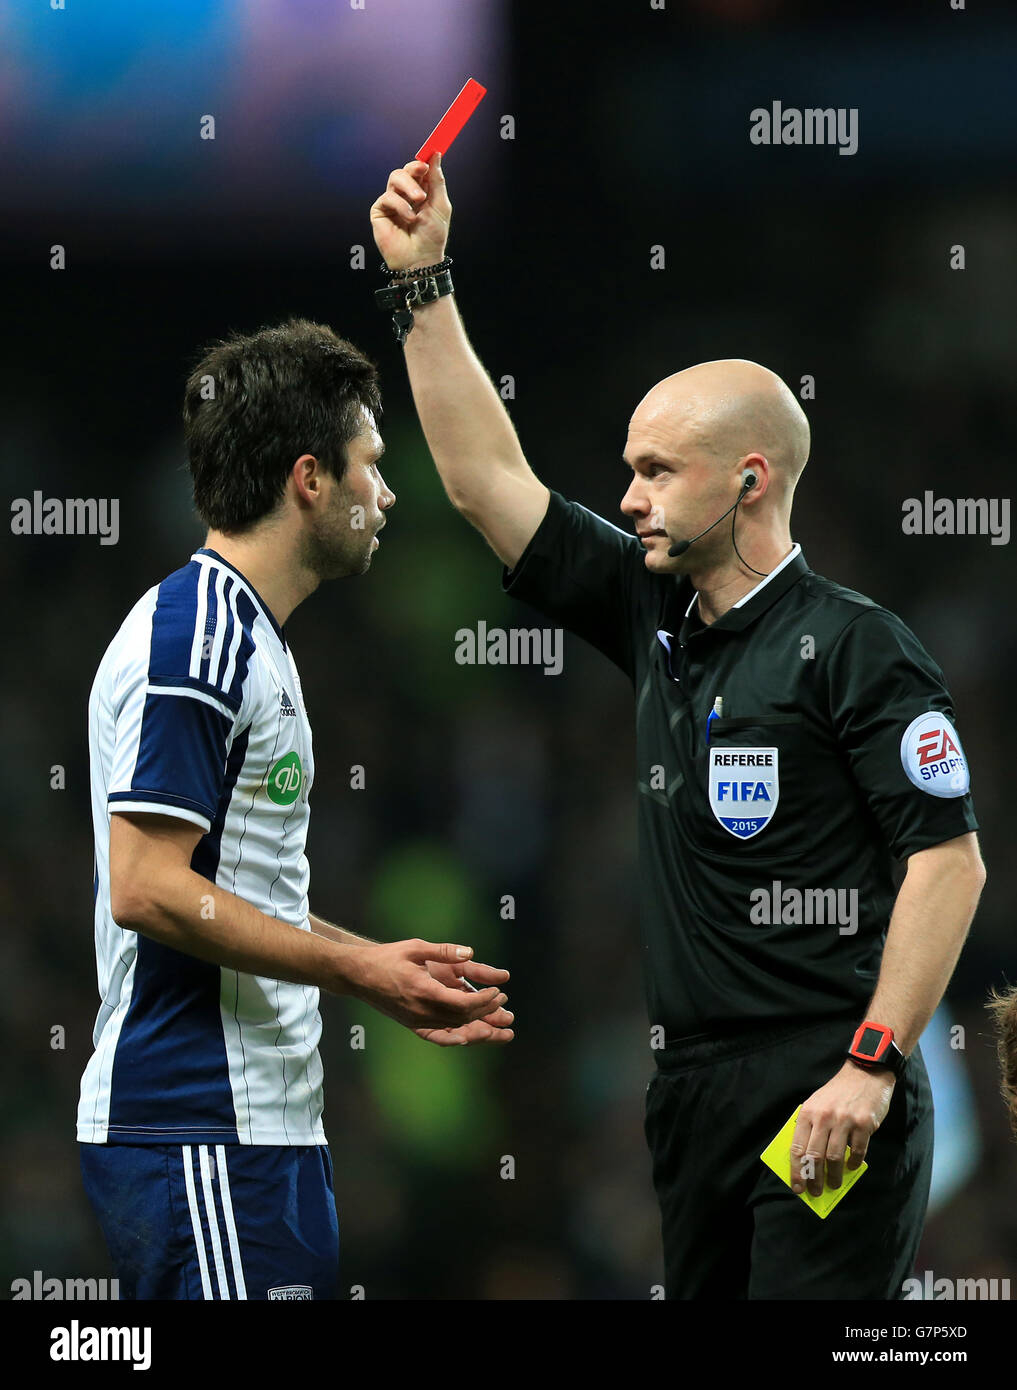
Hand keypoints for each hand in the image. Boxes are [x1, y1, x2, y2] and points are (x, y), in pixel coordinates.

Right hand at [345, 938, 507, 1035]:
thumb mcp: (415, 948)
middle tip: (506, 1006)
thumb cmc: (386, 958)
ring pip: (454, 1029)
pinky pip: (438, 1036)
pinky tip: (468, 1038)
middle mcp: (421, 1011)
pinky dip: (456, 1037)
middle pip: (463, 1019)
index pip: (463, 1004)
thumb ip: (444, 951)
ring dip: (479, 1029)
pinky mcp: (412, 1024)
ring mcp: (416, 1020)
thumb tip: (470, 953)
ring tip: (501, 1029)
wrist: (357, 975)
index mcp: (424, 991)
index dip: (485, 1001)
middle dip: (487, 1014)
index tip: (499, 992)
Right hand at [370, 153, 450, 271]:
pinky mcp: (380, 211)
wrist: (421, 259)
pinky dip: (401, 205)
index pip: (418, 170)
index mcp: (421, 192)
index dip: (422, 161)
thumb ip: (436, 180)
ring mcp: (392, 203)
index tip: (429, 155)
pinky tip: (409, 218)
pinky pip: (388, 197)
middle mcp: (405, 196)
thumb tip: (435, 154)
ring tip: (419, 200)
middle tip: (422, 172)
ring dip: (408, 186)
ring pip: (395, 178)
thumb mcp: (440, 205)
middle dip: (414, 170)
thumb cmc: (432, 237)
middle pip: (405, 170)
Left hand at [790, 1060, 894, 1194]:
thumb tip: (808, 1160)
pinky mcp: (863, 1125)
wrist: (865, 1073)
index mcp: (808, 1113)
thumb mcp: (817, 1103)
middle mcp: (824, 1117)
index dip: (797, 1171)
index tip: (797, 1187)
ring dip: (833, 1176)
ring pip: (835, 1158)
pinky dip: (853, 1163)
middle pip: (815, 1156)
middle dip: (814, 1179)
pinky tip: (851, 1166)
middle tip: (815, 1192)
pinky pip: (857, 1152)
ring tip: (833, 1184)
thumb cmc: (838, 1092)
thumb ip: (812, 1127)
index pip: (797, 1148)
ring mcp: (844, 1121)